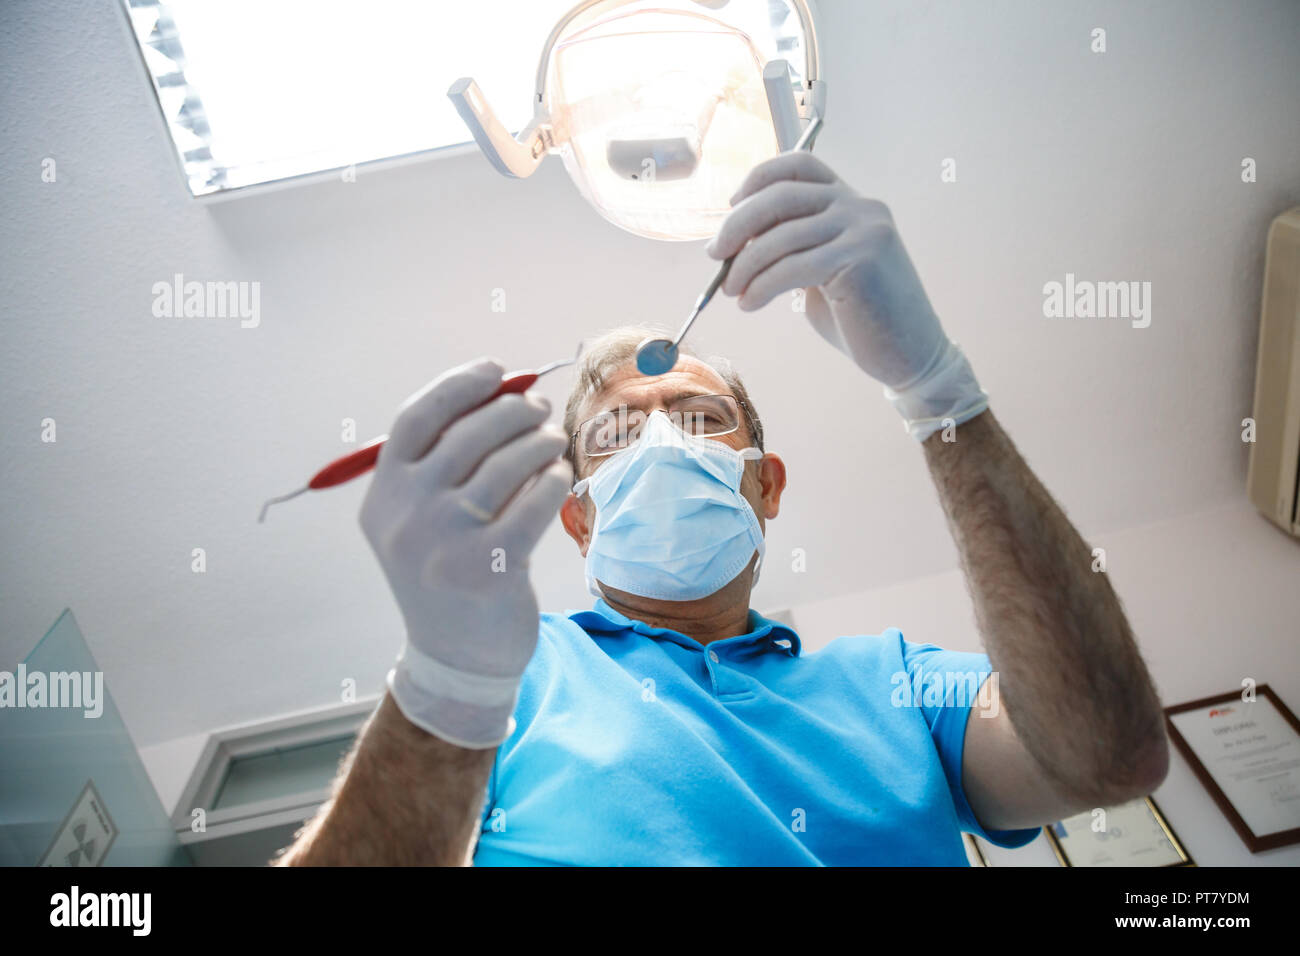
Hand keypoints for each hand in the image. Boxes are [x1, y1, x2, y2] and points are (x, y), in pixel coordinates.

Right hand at [360, 357, 570, 746]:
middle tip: (538, 411)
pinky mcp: (491, 567)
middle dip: (514, 411)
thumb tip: (504, 391)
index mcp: (383, 497)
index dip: (458, 386)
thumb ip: (446, 461)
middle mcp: (407, 516)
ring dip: (540, 442)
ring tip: (551, 443)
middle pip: (469, 434)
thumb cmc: (450, 571)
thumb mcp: (423, 519)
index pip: (416, 420)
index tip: (495, 371)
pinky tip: (558, 479)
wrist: (458, 658)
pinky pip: (536, 499)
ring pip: (508, 462)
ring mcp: (446, 543)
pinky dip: (554, 479)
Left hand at [706, 152, 948, 391]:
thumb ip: (791, 247)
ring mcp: (864, 230)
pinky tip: (751, 304)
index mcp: (852, 201)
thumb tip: (732, 243)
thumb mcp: (821, 271)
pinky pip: (793, 267)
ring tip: (732, 292)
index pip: (799, 165)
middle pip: (781, 195)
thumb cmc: (860, 318)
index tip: (731, 206)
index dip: (758, 179)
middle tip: (716, 255)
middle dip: (738, 224)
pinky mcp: (861, 259)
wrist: (909, 354)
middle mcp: (860, 207)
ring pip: (781, 236)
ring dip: (745, 266)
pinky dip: (761, 286)